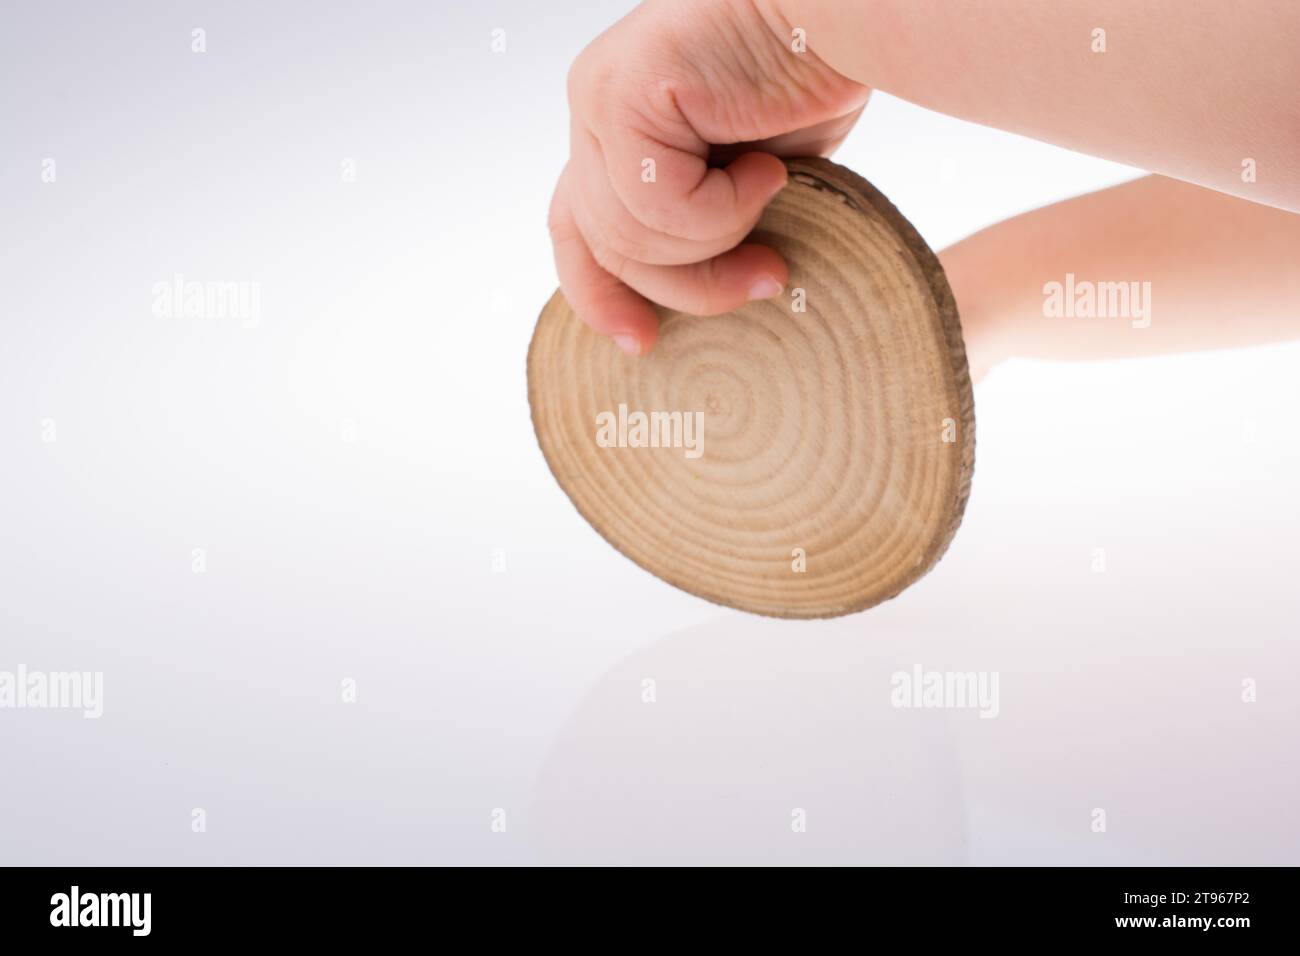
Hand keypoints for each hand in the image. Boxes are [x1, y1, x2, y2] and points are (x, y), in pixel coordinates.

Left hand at [548, 0, 869, 354]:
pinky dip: (727, 207)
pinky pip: (660, 206)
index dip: (599, 295)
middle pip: (606, 245)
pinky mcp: (624, 92)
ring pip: (631, 235)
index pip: (575, 227)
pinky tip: (770, 167)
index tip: (641, 344)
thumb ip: (700, 216)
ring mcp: (600, 97)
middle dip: (687, 286)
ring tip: (776, 195)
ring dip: (718, 241)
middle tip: (764, 282)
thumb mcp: (747, 176)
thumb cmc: (813, 79)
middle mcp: (595, 108)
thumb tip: (689, 293)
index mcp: (615, 126)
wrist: (849, 13)